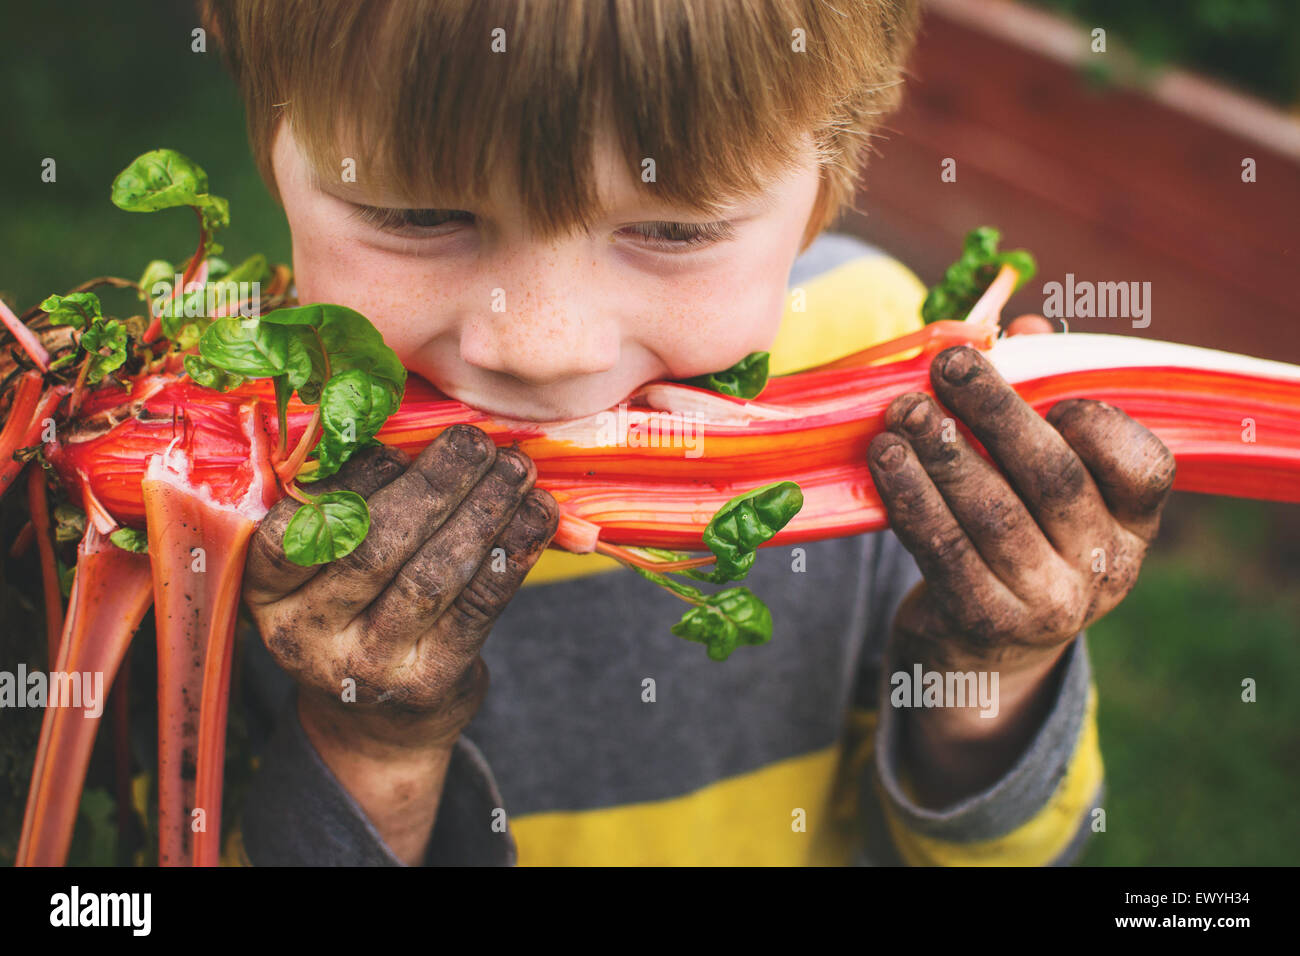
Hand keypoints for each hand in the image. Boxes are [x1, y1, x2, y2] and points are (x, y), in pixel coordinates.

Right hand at [244, 425, 558, 748]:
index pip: (297, 527)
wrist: (377, 721)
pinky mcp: (426, 683)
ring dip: (483, 511)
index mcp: (265, 589)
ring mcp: (365, 665)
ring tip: (515, 469)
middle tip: (477, 442)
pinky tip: (537, 513)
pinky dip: (514, 550)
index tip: (403, 442)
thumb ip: (356, 503)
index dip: (355, 478)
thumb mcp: (326, 566)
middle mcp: (303, 632)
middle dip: (435, 484)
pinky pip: (477, 606)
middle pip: (374, 545)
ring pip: (431, 575)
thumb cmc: (356, 609)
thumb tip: (423, 428)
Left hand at [866, 343, 1174, 801]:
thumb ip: (1039, 397)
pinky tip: (884, 460)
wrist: (982, 649)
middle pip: (1052, 477)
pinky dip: (911, 500)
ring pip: (992, 513)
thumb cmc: (1012, 533)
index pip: (1143, 468)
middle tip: (947, 365)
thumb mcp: (1037, 477)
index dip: (1100, 424)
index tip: (1046, 384)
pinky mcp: (984, 623)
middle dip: (996, 412)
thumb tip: (1025, 323)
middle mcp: (1102, 567)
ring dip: (941, 453)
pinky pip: (944, 551)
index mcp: (1131, 522)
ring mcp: (1047, 604)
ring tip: (902, 409)